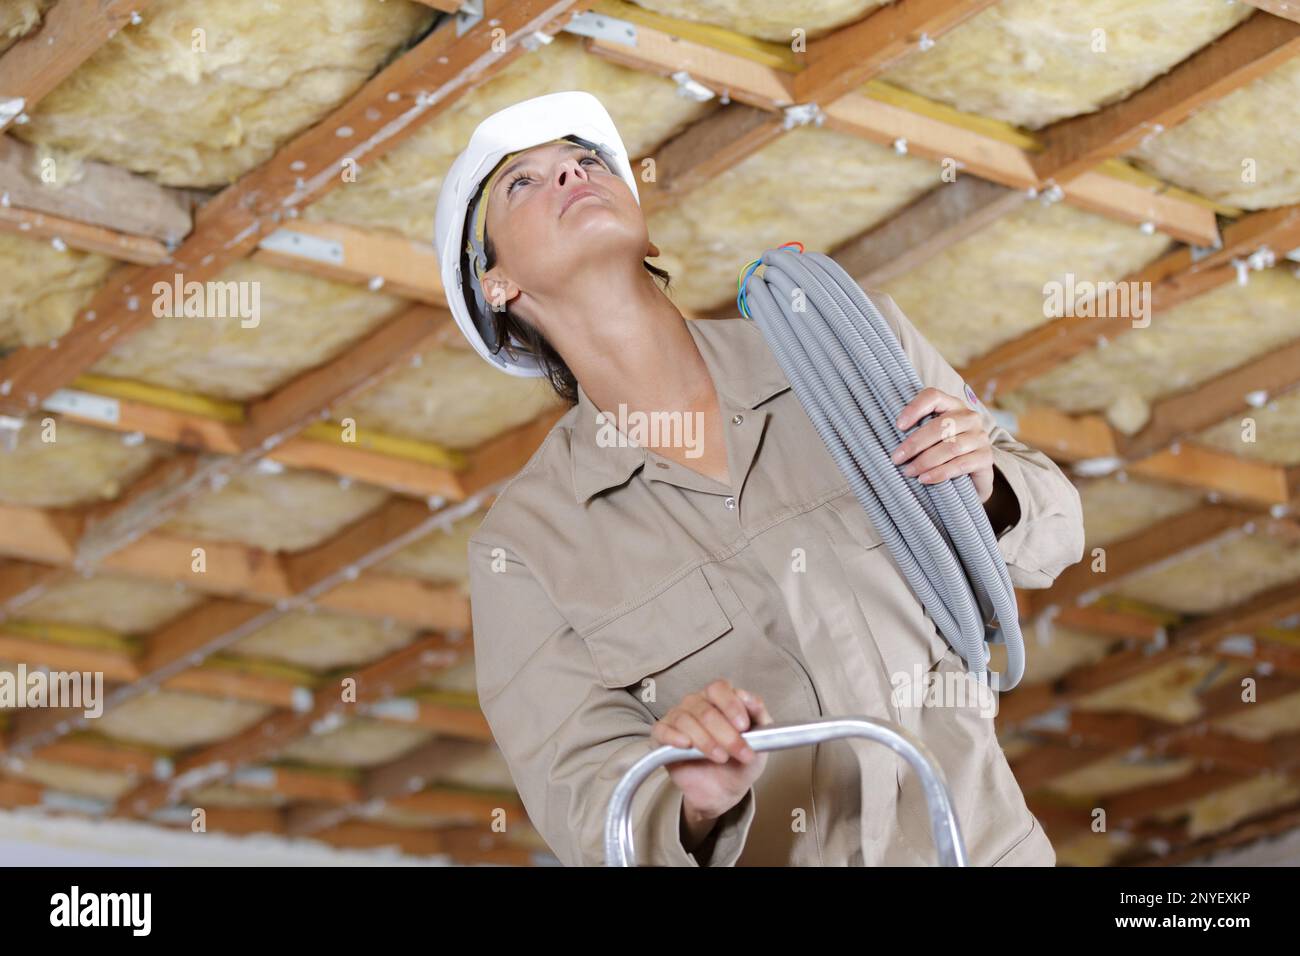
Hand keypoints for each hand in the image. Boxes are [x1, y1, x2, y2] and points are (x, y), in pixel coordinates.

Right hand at [651, 679, 771, 843]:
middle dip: (726, 733)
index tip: (744, 726)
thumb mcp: (760, 742)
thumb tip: (751, 699)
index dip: (732, 705)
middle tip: (740, 752)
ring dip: (706, 741)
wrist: (723, 792)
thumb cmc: (739, 762)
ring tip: (721, 757)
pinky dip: (674, 737)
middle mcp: (696, 703)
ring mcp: (677, 717)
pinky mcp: (662, 736)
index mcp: (718, 698)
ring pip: (686, 720)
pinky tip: (687, 746)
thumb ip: (760, 717)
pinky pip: (663, 730)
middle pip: (705, 709)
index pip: (719, 689)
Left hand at [890, 386, 995, 502]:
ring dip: (925, 461)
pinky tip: (924, 479)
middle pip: (940, 425)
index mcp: (952, 405)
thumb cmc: (942, 453)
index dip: (914, 408)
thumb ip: (914, 431)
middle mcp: (969, 417)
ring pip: (950, 447)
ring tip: (908, 472)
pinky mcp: (986, 458)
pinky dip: (940, 473)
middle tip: (896, 458)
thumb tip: (883, 435)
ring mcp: (980, 437)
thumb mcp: (929, 439)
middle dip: (914, 443)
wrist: (971, 478)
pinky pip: (961, 465)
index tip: (898, 426)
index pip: (933, 396)